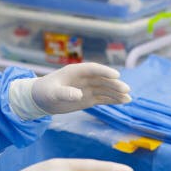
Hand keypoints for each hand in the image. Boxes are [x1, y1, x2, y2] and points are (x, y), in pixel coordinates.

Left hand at [9, 63, 131, 119]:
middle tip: (126, 90)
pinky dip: (113, 100)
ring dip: (117, 93)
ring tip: (129, 98)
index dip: (105, 72)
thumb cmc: (45, 92)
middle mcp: (84, 78)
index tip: (116, 75)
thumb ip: (65, 93)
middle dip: (115, 84)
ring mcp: (88, 88)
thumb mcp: (52, 93)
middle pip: (103, 80)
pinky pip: (104, 98)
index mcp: (76, 71)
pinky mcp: (89, 98)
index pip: (93, 69)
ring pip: (106, 90)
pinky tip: (124, 101)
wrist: (41, 99)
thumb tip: (79, 95)